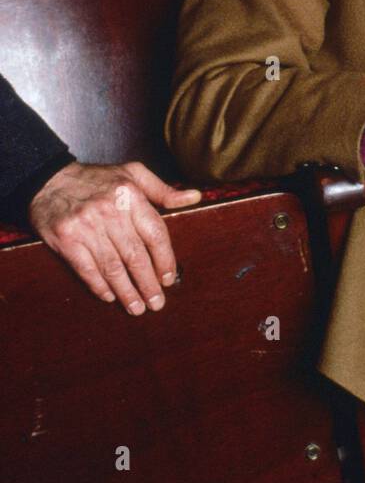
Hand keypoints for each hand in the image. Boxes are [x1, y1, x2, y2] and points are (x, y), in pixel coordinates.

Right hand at [29, 161, 200, 313]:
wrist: (50, 180)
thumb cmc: (97, 179)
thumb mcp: (133, 174)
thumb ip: (163, 190)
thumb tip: (195, 197)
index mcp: (130, 195)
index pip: (155, 233)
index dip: (164, 260)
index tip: (168, 279)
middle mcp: (109, 211)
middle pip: (135, 255)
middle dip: (148, 283)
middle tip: (157, 303)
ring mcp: (86, 226)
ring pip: (113, 267)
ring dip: (127, 291)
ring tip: (137, 308)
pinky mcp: (66, 239)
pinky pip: (87, 269)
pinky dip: (100, 286)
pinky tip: (110, 296)